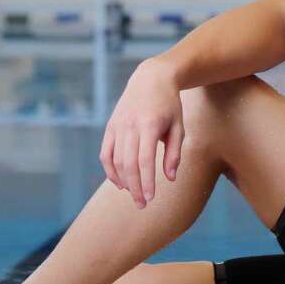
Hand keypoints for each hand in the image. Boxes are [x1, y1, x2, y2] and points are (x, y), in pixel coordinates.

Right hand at [100, 60, 184, 207]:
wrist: (151, 78)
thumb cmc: (169, 105)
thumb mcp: (178, 126)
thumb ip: (173, 153)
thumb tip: (169, 178)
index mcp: (148, 125)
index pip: (144, 160)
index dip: (146, 181)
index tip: (150, 198)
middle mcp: (129, 126)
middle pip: (128, 164)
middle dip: (135, 187)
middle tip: (142, 205)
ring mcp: (117, 126)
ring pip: (115, 160)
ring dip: (123, 181)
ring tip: (134, 195)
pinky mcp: (110, 127)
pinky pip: (106, 153)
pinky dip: (110, 170)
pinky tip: (120, 182)